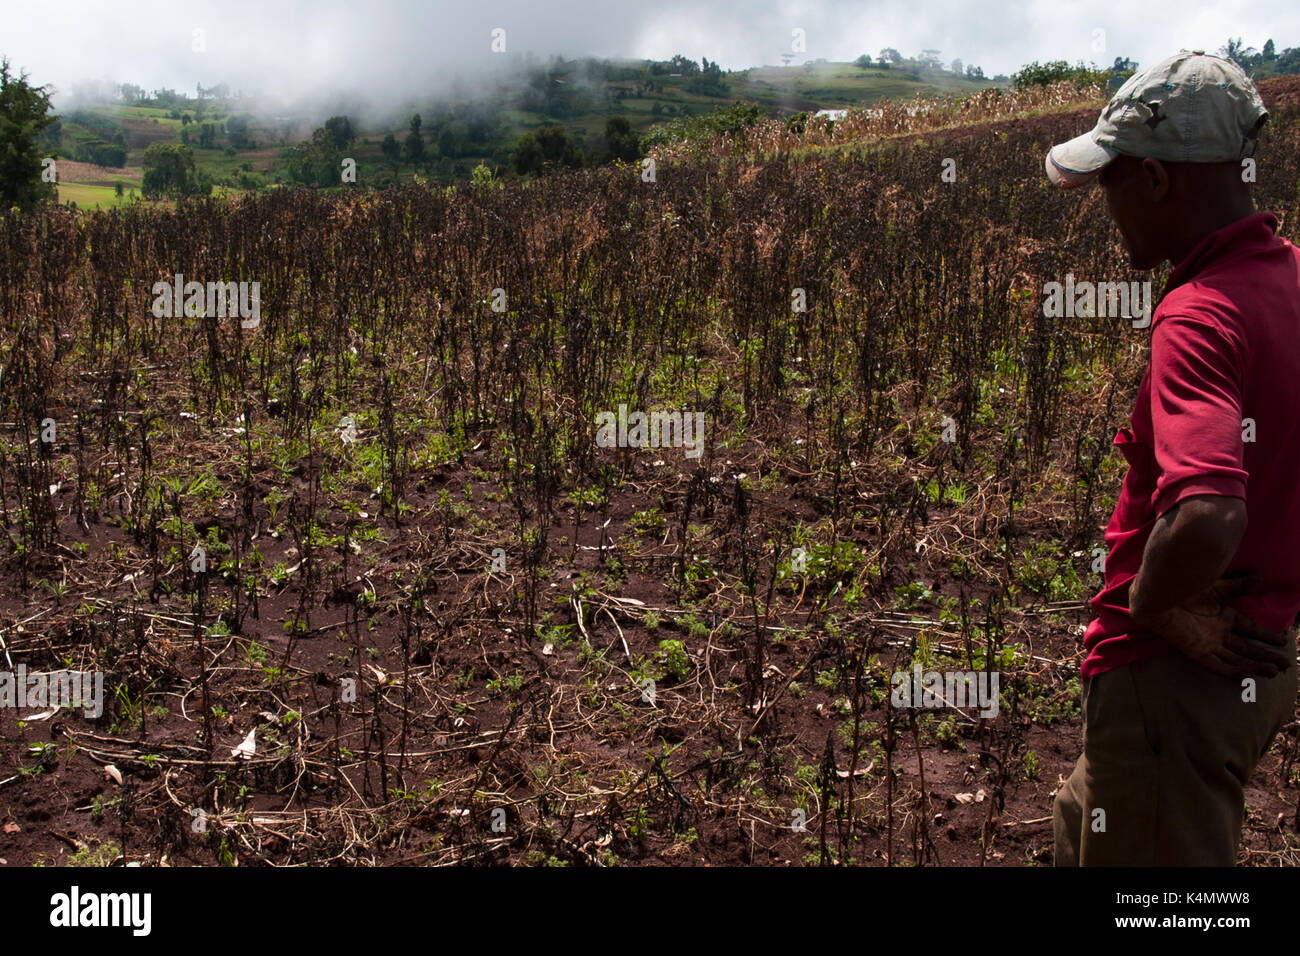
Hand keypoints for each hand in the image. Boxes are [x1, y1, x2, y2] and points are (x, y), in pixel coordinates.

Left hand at [1133, 572, 1293, 678]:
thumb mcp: (1216, 586)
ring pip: (1236, 658)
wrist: (1158, 594)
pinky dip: (1233, 670)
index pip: (1250, 628)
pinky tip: (1249, 673)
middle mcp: (1217, 631)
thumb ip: (1238, 585)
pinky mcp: (1196, 651)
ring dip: (1255, 665)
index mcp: (1222, 615)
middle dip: (1266, 655)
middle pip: (1246, 647)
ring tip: (1275, 671)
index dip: (1266, 635)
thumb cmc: (1183, 586)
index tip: (1284, 640)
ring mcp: (1208, 642)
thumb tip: (1261, 577)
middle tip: (1286, 664)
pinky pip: (1217, 665)